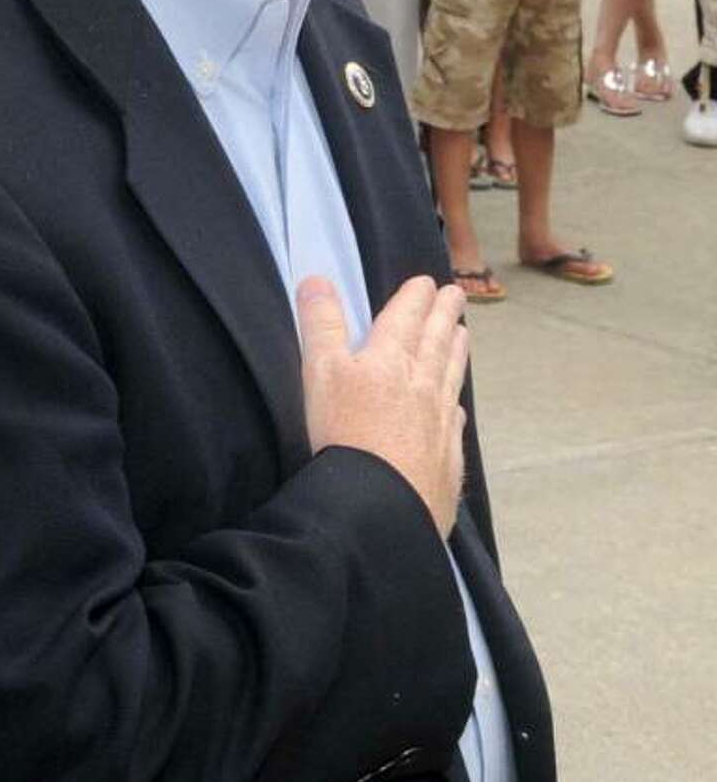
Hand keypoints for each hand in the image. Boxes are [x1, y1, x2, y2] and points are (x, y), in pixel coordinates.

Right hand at [298, 274, 468, 538]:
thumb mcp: (320, 371)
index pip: (406, 318)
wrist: (382, 503)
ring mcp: (439, 422)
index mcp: (390, 359)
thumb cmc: (344, 432)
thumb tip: (318, 279)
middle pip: (436, 342)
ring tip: (463, 334)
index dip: (415, 297)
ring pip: (451, 377)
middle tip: (457, 295)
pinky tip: (457, 406)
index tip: (427, 281)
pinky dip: (455, 404)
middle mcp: (422, 385)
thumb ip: (321, 324)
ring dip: (456, 351)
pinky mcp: (446, 457)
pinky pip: (454, 422)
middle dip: (444, 315)